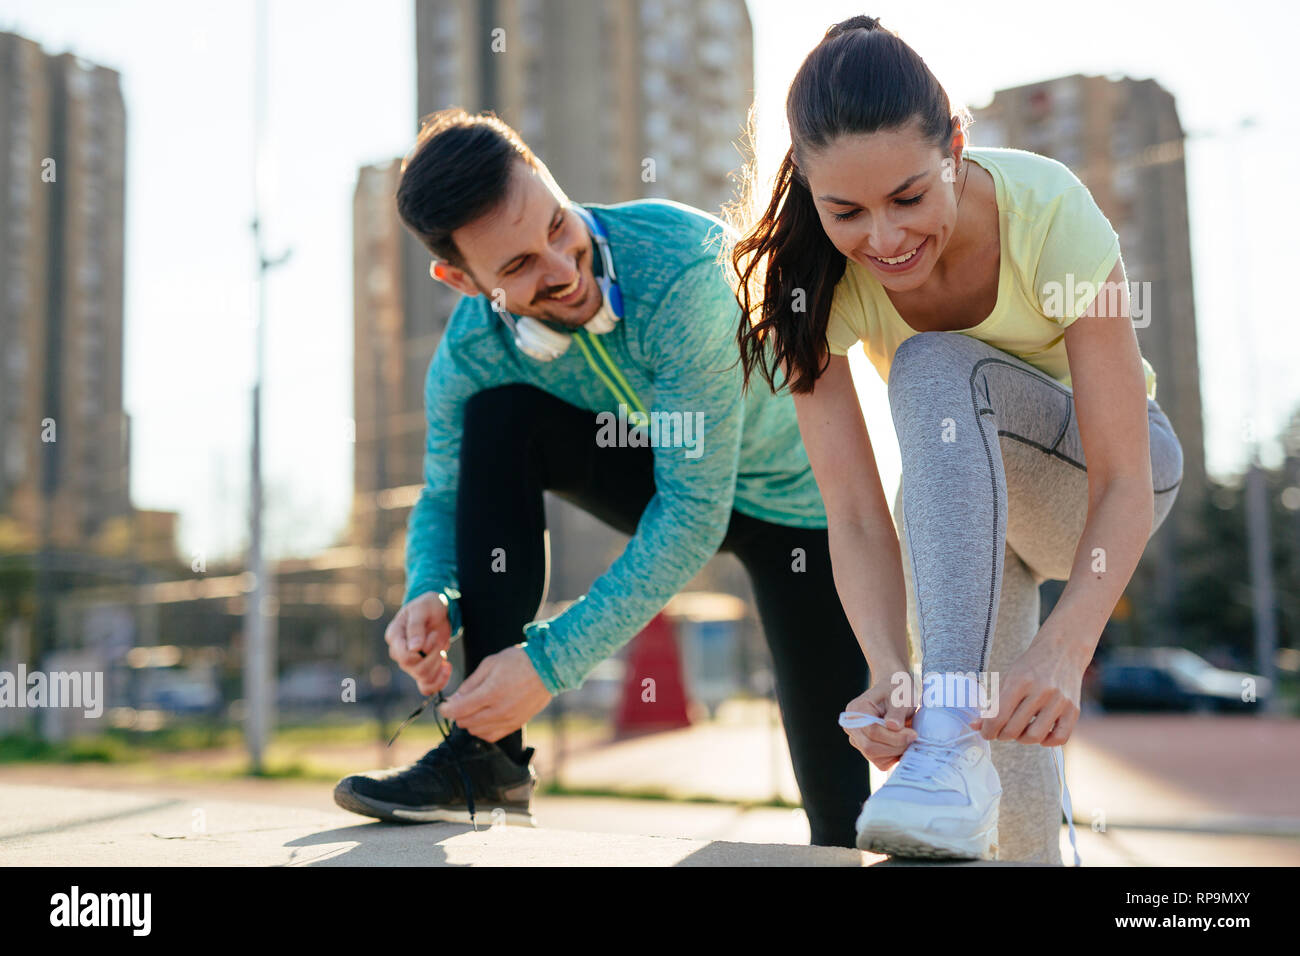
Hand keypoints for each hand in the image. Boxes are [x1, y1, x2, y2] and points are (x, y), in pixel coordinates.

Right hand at [384, 592, 453, 695]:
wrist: (438, 610)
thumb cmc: (428, 605)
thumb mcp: (422, 609)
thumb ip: (416, 627)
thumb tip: (414, 648)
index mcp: (395, 637)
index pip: (404, 657)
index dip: (422, 652)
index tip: (433, 635)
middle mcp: (399, 653)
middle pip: (416, 669)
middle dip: (434, 655)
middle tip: (438, 637)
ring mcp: (411, 663)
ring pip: (424, 677)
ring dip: (439, 663)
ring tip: (442, 646)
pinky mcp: (422, 669)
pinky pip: (427, 687)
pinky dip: (440, 681)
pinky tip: (448, 667)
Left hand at [438, 645, 551, 742]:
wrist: (548, 669)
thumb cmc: (518, 661)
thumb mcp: (490, 663)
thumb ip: (471, 682)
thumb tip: (456, 699)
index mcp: (490, 693)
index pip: (459, 710)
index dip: (446, 710)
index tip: (444, 707)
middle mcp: (499, 710)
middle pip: (466, 722)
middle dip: (457, 714)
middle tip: (459, 704)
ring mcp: (508, 720)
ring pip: (477, 731)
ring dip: (469, 723)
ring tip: (472, 710)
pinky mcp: (516, 724)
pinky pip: (492, 736)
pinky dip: (482, 731)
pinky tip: (483, 720)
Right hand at [841, 680, 916, 770]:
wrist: (896, 694)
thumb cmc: (897, 692)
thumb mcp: (900, 696)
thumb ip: (896, 711)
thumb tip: (892, 726)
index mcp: (856, 710)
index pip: (872, 731)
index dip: (894, 737)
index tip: (913, 734)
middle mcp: (852, 726)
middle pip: (870, 747)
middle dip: (896, 746)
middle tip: (913, 737)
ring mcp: (857, 740)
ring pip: (875, 757)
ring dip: (896, 751)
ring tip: (908, 738)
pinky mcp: (867, 750)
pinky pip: (880, 762)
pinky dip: (894, 757)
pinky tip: (902, 744)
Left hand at [970, 630, 1085, 745]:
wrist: (1062, 650)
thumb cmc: (1030, 666)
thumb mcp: (1008, 677)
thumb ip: (993, 703)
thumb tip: (975, 726)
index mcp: (1020, 681)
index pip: (998, 716)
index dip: (988, 730)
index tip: (986, 732)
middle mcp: (1041, 691)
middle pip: (1014, 729)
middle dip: (1002, 735)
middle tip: (1000, 732)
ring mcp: (1060, 701)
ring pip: (1035, 736)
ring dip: (1022, 739)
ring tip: (1019, 731)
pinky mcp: (1074, 710)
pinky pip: (1059, 738)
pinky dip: (1047, 742)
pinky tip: (1040, 733)